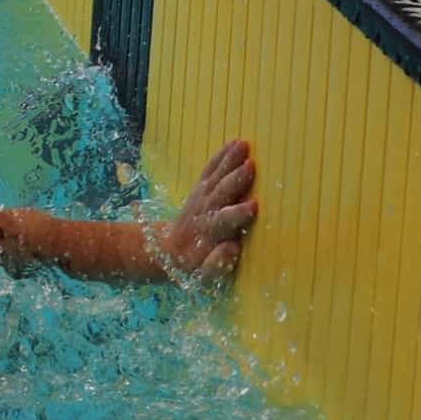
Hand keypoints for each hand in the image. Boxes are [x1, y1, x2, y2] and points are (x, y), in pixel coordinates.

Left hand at [155, 139, 257, 278]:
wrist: (166, 250)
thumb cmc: (192, 265)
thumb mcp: (202, 275)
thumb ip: (217, 264)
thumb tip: (233, 247)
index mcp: (208, 233)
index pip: (224, 221)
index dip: (237, 214)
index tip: (254, 205)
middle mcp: (204, 211)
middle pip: (220, 194)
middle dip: (235, 180)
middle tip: (251, 166)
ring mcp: (201, 198)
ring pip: (215, 177)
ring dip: (230, 162)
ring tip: (244, 146)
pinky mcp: (200, 189)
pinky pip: (210, 170)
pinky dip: (221, 156)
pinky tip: (235, 144)